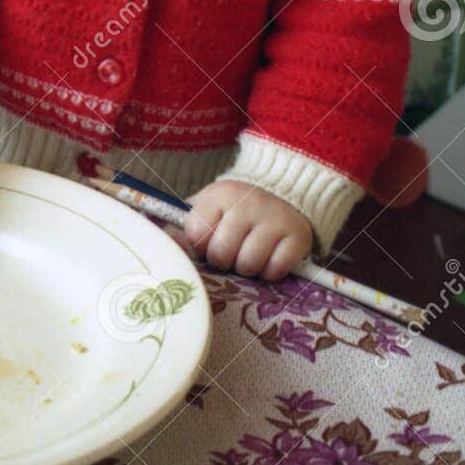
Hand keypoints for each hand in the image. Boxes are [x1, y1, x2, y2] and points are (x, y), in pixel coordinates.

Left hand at [183, 180, 312, 280]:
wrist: (283, 193)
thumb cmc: (236, 209)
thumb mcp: (207, 208)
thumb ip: (183, 226)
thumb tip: (166, 244)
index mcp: (220, 194)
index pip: (195, 234)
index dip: (199, 245)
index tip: (208, 239)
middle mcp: (248, 203)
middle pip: (221, 254)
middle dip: (222, 260)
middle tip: (230, 251)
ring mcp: (275, 219)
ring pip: (248, 265)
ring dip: (246, 268)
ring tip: (248, 254)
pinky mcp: (298, 236)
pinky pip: (276, 271)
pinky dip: (270, 272)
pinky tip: (269, 258)